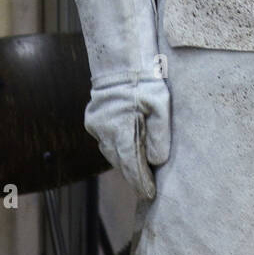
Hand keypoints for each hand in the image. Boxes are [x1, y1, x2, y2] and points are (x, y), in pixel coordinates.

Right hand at [84, 76, 171, 200]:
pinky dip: (116, 147)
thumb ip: (159, 135)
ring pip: (111, 152)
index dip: (140, 181)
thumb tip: (157, 161)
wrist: (121, 60)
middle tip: (146, 187)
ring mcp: (96, 126)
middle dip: (133, 175)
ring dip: (124, 162)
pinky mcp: (93, 120)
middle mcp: (104, 131)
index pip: (131, 164)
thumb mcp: (160, 105)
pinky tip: (126, 150)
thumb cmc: (145, 81)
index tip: (150, 194)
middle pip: (120, 161)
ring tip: (138, 172)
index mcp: (121, 129)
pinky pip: (105, 141)